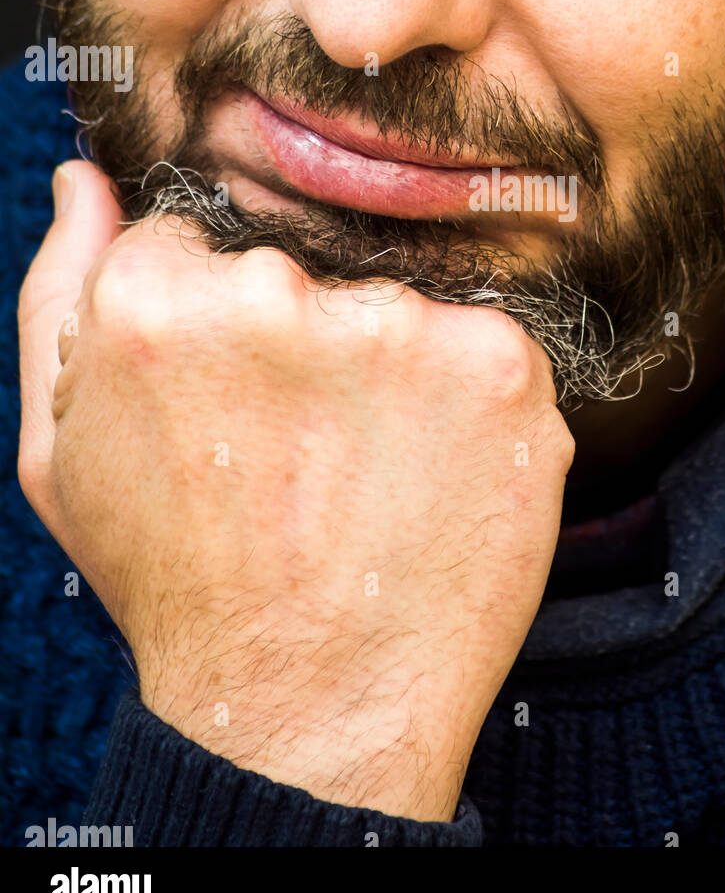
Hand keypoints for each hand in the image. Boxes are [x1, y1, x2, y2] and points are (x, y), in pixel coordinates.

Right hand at [18, 161, 572, 821]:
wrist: (311, 709)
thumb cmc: (181, 583)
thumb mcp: (67, 453)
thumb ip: (59, 293)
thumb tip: (83, 183)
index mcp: (154, 304)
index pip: (205, 244)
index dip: (225, 333)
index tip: (238, 407)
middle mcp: (275, 296)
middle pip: (303, 271)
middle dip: (306, 345)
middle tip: (304, 456)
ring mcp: (397, 326)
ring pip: (397, 309)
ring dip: (390, 375)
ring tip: (367, 477)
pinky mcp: (497, 362)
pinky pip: (484, 344)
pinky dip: (469, 404)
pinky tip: (432, 475)